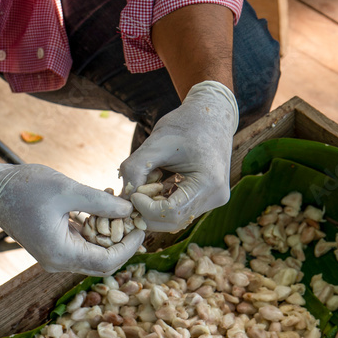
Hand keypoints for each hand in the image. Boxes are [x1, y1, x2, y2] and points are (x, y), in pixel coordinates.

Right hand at [0, 161, 144, 274]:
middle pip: (102, 264)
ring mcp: (55, 256)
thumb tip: (130, 210)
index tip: (141, 227)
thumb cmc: (25, 187)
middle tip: (137, 222)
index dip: (128, 247)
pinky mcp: (54, 246)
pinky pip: (82, 246)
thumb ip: (100, 202)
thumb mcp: (66, 190)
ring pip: (93, 255)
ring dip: (110, 236)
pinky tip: (104, 210)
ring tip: (123, 211)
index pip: (106, 262)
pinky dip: (96, 231)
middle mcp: (58, 262)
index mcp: (61, 254)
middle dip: (123, 244)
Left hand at [119, 81, 238, 232]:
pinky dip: (163, 205)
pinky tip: (156, 188)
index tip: (132, 193)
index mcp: (208, 182)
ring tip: (145, 189)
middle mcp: (215, 197)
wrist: (212, 115)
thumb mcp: (156, 142)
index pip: (171, 213)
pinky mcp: (208, 200)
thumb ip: (135, 169)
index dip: (146, 208)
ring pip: (175, 220)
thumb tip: (122, 198)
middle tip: (132, 196)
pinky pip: (181, 212)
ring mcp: (214, 201)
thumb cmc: (185, 124)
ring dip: (154, 210)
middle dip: (147, 213)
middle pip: (173, 222)